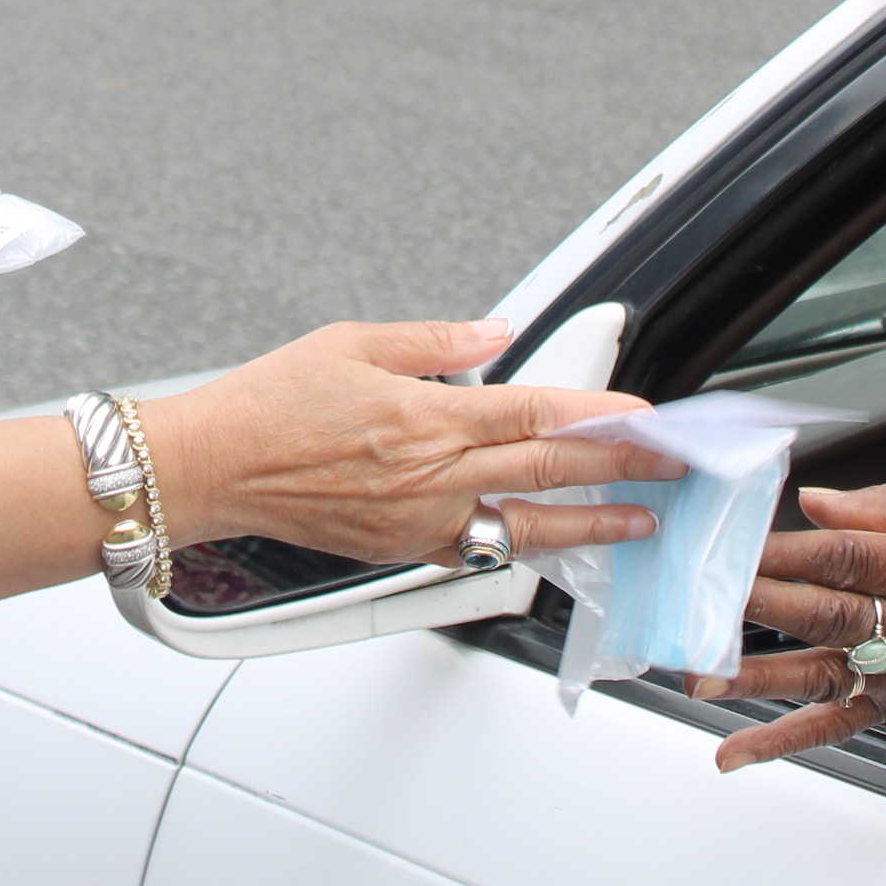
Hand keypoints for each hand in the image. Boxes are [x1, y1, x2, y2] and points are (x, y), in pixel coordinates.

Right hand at [129, 318, 677, 566]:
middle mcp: (431, 477)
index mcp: (424, 418)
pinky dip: (529, 545)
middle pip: (550, 472)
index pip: (536, 416)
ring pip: (528, 526)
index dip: (602, 417)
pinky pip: (482, 550)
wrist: (212, 470)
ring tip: (641, 520)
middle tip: (673, 466)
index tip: (648, 417)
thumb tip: (494, 333)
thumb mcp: (352, 342)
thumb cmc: (268, 405)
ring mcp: (421, 523)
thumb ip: (435, 341)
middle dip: (622, 468)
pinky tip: (557, 540)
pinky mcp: (405, 552)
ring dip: (593, 523)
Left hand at [689, 481, 885, 773]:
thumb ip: (885, 505)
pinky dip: (780, 742)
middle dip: (758, 607)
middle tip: (701, 601)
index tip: (738, 541)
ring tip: (699, 676)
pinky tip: (735, 752)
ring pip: (816, 672)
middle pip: (823, 612)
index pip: (847, 555)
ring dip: (754, 677)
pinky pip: (833, 725)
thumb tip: (814, 501)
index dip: (791, 549)